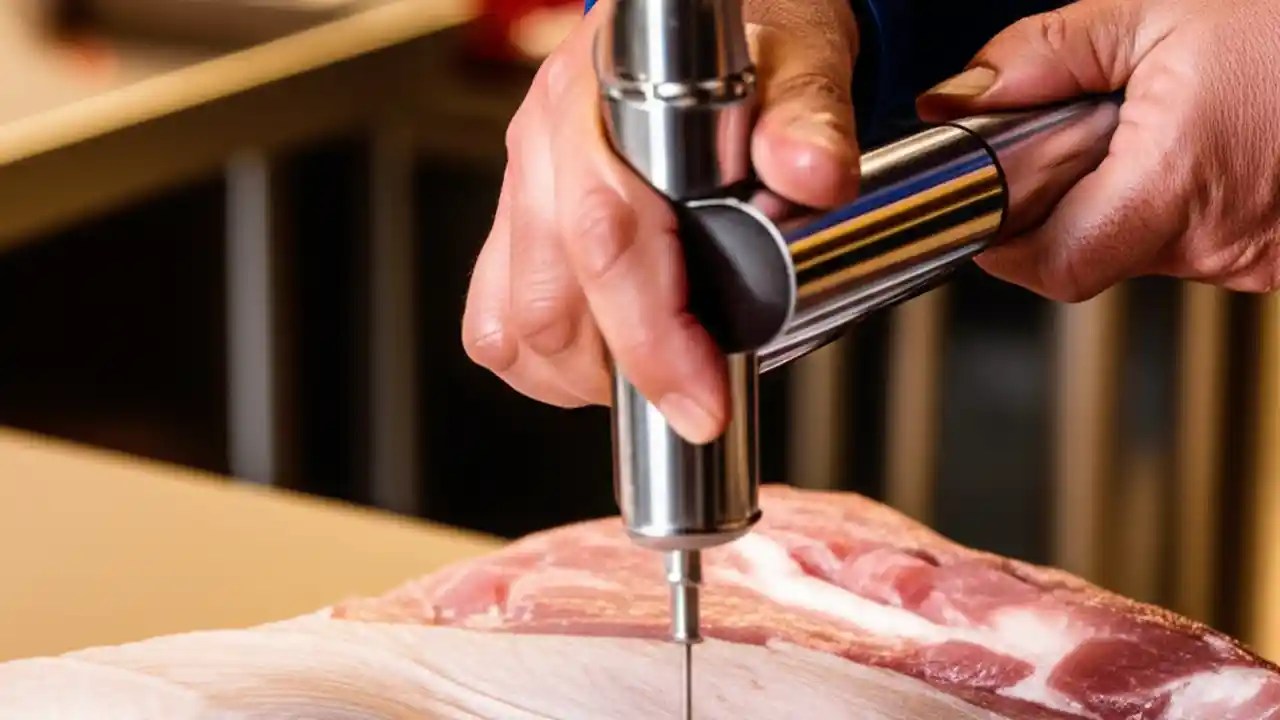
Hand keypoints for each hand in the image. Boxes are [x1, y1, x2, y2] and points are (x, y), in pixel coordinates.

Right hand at [461, 0, 859, 442]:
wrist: (714, 22)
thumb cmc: (749, 35)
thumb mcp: (797, 55)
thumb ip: (807, 114)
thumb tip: (812, 178)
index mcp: (594, 100)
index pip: (603, 236)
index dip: (649, 336)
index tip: (704, 399)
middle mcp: (544, 146)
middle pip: (547, 301)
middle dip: (626, 374)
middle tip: (700, 401)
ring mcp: (523, 190)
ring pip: (514, 325)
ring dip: (584, 377)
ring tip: (658, 378)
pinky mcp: (519, 228)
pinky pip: (497, 323)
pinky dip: (548, 365)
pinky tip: (605, 360)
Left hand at [917, 0, 1279, 301]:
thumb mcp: (1157, 8)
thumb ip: (1044, 56)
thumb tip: (957, 98)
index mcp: (1176, 183)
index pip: (1053, 266)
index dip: (1007, 243)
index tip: (991, 207)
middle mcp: (1223, 241)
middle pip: (1094, 255)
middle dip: (1070, 200)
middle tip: (1087, 133)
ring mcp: (1264, 256)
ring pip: (1150, 248)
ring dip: (1131, 197)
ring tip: (1165, 125)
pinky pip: (1207, 240)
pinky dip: (1188, 200)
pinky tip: (1213, 145)